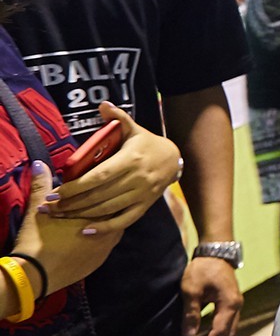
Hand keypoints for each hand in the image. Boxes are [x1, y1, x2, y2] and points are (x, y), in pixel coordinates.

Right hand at [12, 162, 125, 293]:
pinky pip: (106, 245)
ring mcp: (105, 250)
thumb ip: (42, 186)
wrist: (35, 276)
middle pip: (114, 214)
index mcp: (97, 218)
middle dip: (107, 205)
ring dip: (104, 222)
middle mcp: (108, 234)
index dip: (102, 190)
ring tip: (91, 215)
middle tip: (96, 198)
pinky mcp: (98, 263)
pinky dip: (101, 237)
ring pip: (113, 229)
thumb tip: (40, 165)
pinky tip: (90, 233)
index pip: (109, 198)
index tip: (98, 184)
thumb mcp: (38, 211)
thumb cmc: (38, 241)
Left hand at [49, 104, 179, 221]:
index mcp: (131, 160)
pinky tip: (86, 230)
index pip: (98, 177)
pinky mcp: (145, 205)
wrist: (174, 159)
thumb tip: (103, 105)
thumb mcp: (134, 129)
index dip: (75, 187)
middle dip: (71, 203)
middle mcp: (137, 179)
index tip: (54, 193)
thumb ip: (118, 118)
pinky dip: (105, 227)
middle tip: (49, 208)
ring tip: (61, 216)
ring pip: (107, 208)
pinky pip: (123, 220)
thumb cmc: (147, 144)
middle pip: (98, 195)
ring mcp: (142, 194)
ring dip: (81, 215)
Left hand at [182, 255, 242, 335]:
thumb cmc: (203, 268)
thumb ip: (191, 313)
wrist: (215, 252)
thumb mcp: (191, 290)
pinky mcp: (230, 303)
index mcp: (229, 304)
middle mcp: (236, 306)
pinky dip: (216, 334)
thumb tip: (189, 335)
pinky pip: (226, 324)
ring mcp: (235, 305)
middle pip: (227, 335)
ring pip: (228, 331)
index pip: (219, 332)